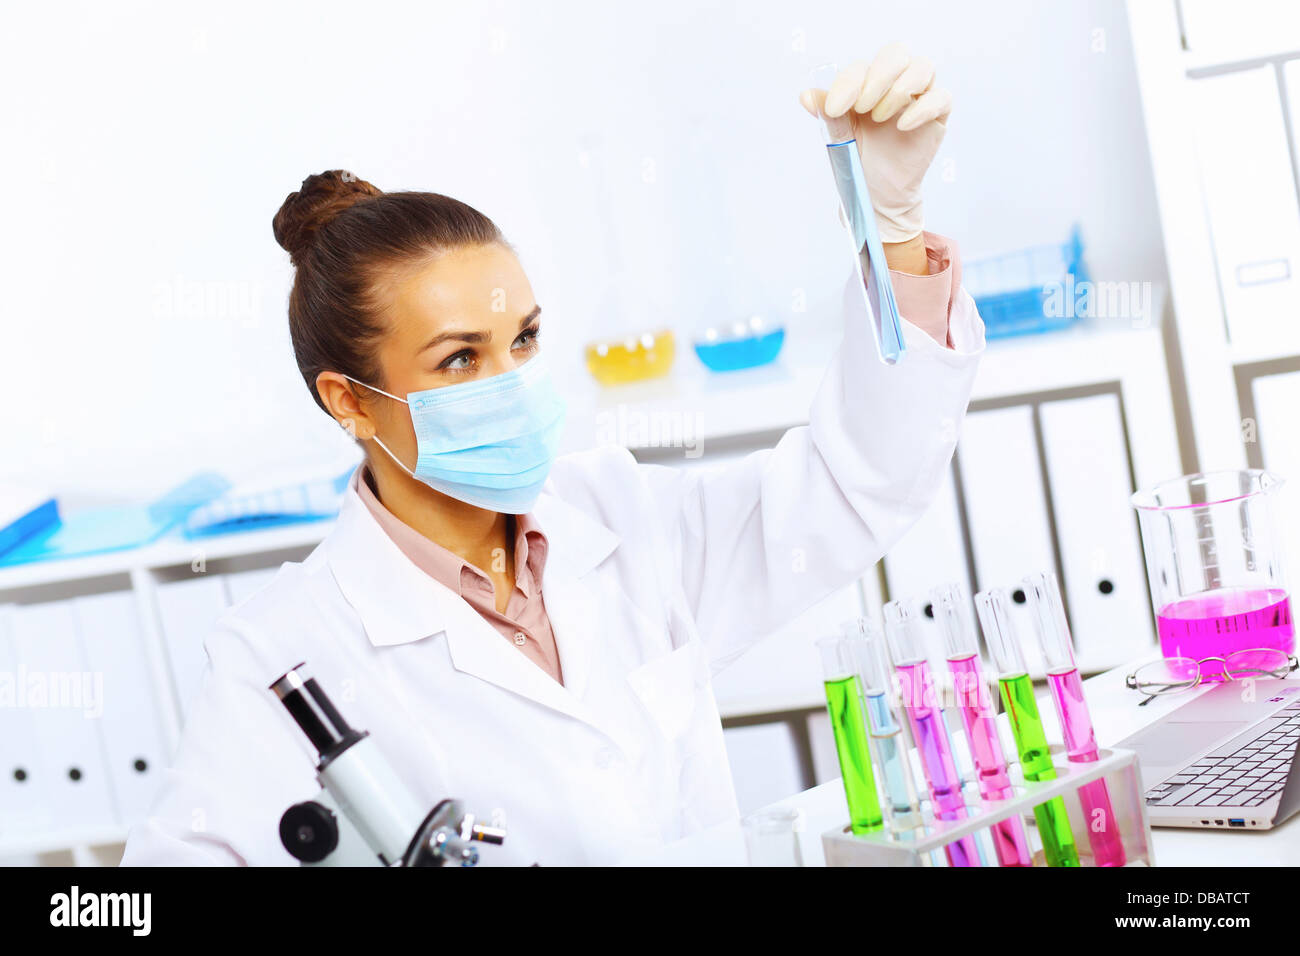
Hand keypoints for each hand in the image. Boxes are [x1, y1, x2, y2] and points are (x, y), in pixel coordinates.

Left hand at [800, 44, 951, 244]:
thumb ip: (829, 115)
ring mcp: (919, 97)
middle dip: (877, 77)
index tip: (833, 109)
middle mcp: (895, 83)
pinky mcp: (938, 116)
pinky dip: (922, 108)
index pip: (862, 67)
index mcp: (868, 84)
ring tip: (879, 117)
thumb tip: (806, 96)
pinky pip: (941, 98)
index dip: (848, 82)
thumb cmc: (860, 159)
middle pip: (896, 54)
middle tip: (861, 107)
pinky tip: (902, 127)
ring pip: (923, 67)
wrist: (879, 193)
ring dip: (898, 89)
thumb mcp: (840, 137)